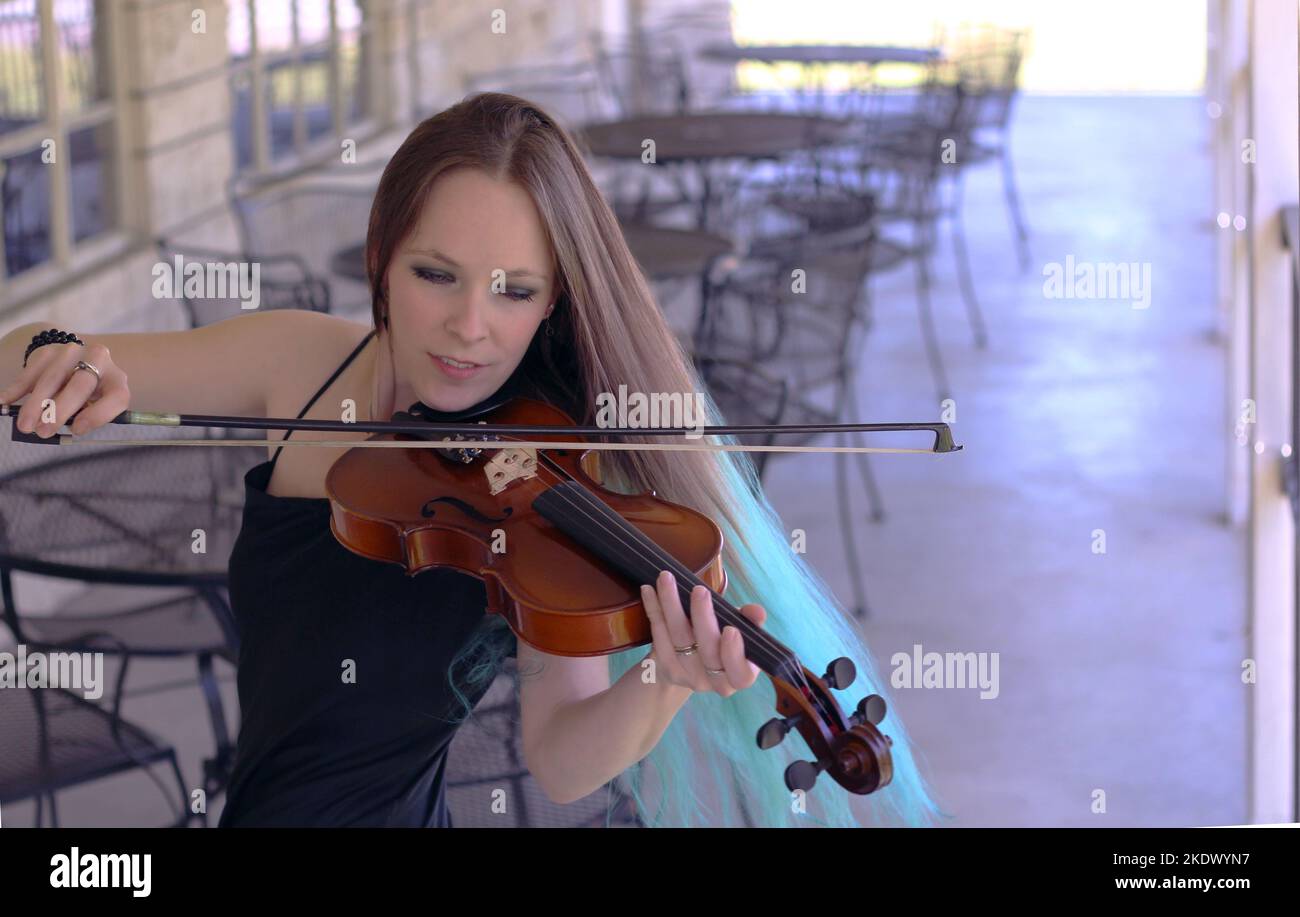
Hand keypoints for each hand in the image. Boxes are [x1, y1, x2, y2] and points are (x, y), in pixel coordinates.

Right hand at [0, 340, 128, 438]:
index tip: (76, 429)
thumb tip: (66, 427)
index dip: (98, 415)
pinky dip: (18, 388)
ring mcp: (74, 352)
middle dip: (59, 411)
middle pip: (80, 386)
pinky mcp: (50, 351)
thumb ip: (85, 415)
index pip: (116, 397)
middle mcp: (100, 361)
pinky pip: (32, 370)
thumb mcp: (95, 405)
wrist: (77, 362)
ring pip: (53, 378)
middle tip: (43, 431)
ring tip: (25, 425)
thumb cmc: (89, 395)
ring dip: (36, 403)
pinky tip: (5, 401)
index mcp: (117, 380)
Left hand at [639, 569, 766, 696]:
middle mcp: (714, 681)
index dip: (734, 654)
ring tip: (667, 579)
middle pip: (708, 653)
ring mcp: (688, 676)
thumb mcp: (740, 630)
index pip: (740, 674)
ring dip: (671, 606)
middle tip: (700, 590)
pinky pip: (658, 635)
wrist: (689, 661)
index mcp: (739, 675)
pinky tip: (649, 590)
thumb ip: (748, 621)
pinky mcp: (665, 666)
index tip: (730, 629)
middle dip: (703, 619)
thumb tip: (757, 612)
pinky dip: (653, 610)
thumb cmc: (722, 641)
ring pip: (678, 641)